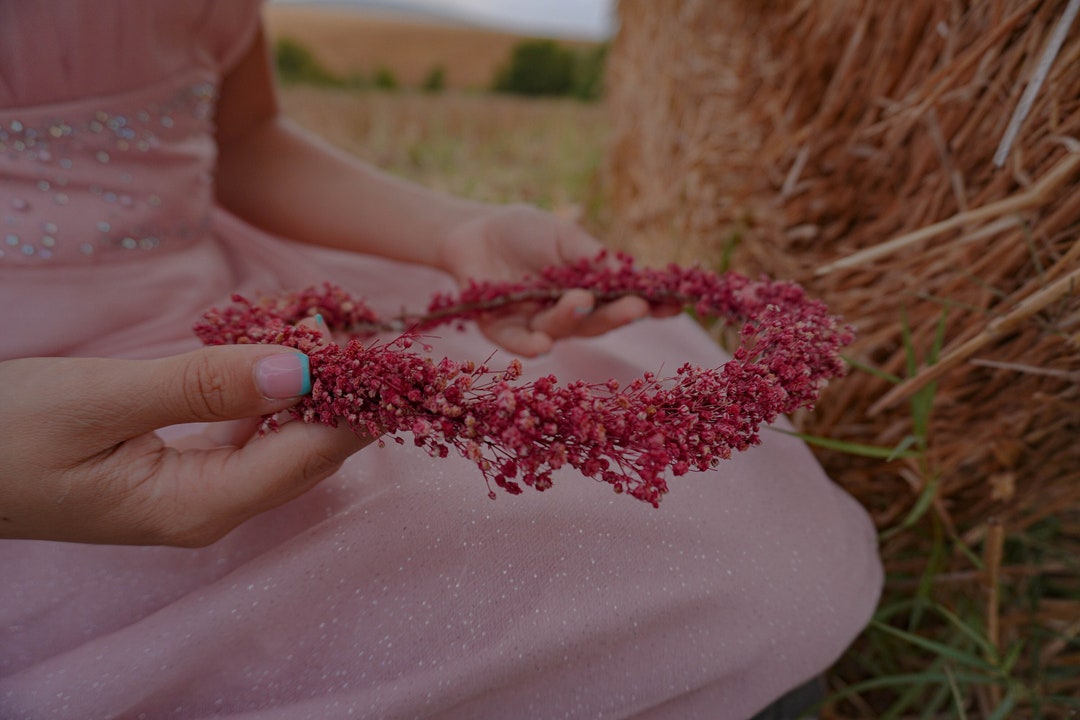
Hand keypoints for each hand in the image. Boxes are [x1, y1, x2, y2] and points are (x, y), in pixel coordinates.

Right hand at [0, 344, 368, 546]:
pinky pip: (250, 432)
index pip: (309, 456)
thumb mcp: (103, 399)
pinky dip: (270, 391)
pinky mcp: (181, 470)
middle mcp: (211, 510)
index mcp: (200, 507)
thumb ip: (206, 386)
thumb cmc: (4, 433)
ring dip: (309, 387)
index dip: (358, 404)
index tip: (393, 353)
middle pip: (306, 454)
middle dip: (344, 395)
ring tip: (325, 326)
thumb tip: (304, 370)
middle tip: (367, 329)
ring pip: (281, 440)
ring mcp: (198, 493)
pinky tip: (276, 351)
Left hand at [436, 204, 675, 356]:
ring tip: (579, 298)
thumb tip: (631, 276)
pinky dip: (530, 346)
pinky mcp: (503, 332)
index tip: (675, 304)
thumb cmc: (524, 231)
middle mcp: (568, 314)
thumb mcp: (564, 236)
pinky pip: (519, 344)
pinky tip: (542, 345)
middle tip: (637, 307)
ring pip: (561, 330)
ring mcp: (537, 325)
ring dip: (572, 317)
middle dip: (617, 315)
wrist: (472, 231)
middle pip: (596, 322)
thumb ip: (593, 258)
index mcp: (589, 290)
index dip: (650, 305)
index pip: (623, 302)